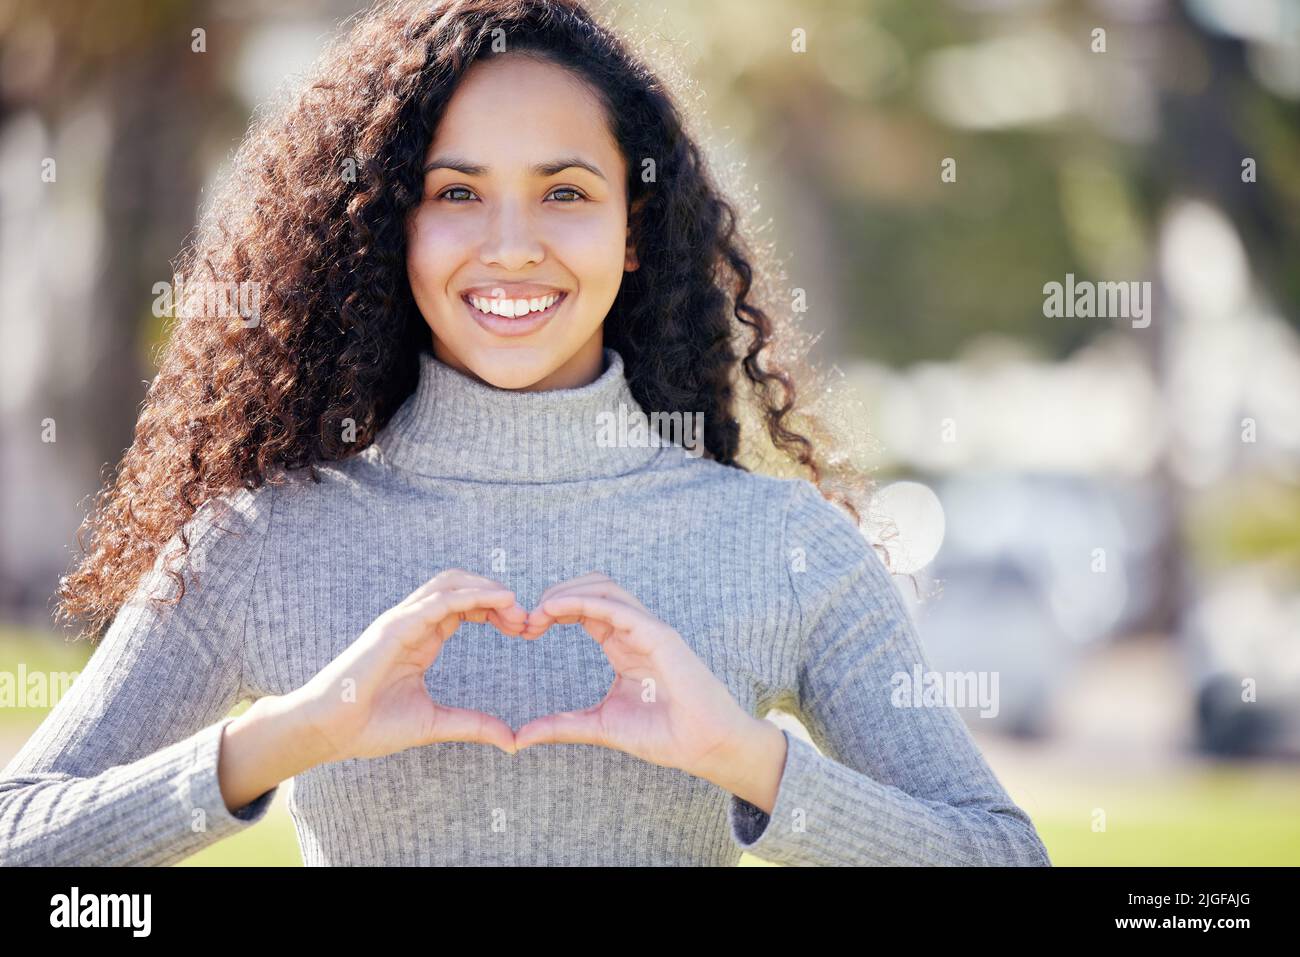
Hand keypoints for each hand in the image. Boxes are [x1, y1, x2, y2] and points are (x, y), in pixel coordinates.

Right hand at [286, 569, 528, 761]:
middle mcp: (413, 623)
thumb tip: (511, 740)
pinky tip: (497, 602)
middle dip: (496, 594)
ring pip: (450, 583)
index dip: (496, 609)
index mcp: (422, 638)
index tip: (523, 628)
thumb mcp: (434, 723)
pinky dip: (471, 595)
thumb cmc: (370, 726)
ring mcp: (402, 622)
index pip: (465, 606)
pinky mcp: (394, 627)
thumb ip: (472, 725)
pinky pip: (438, 601)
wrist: (328, 731)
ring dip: (488, 588)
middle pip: (461, 586)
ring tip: (516, 607)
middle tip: (526, 619)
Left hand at [513, 573, 755, 780]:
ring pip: (604, 587)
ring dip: (566, 592)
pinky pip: (617, 606)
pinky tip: (556, 610)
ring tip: (539, 612)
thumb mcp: (599, 727)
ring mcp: (648, 629)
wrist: (704, 747)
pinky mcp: (658, 635)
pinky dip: (583, 601)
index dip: (553, 610)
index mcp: (623, 644)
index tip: (525, 630)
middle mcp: (635, 630)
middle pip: (592, 586)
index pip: (584, 608)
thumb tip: (521, 736)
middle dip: (556, 594)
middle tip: (527, 620)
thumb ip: (561, 726)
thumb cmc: (663, 735)